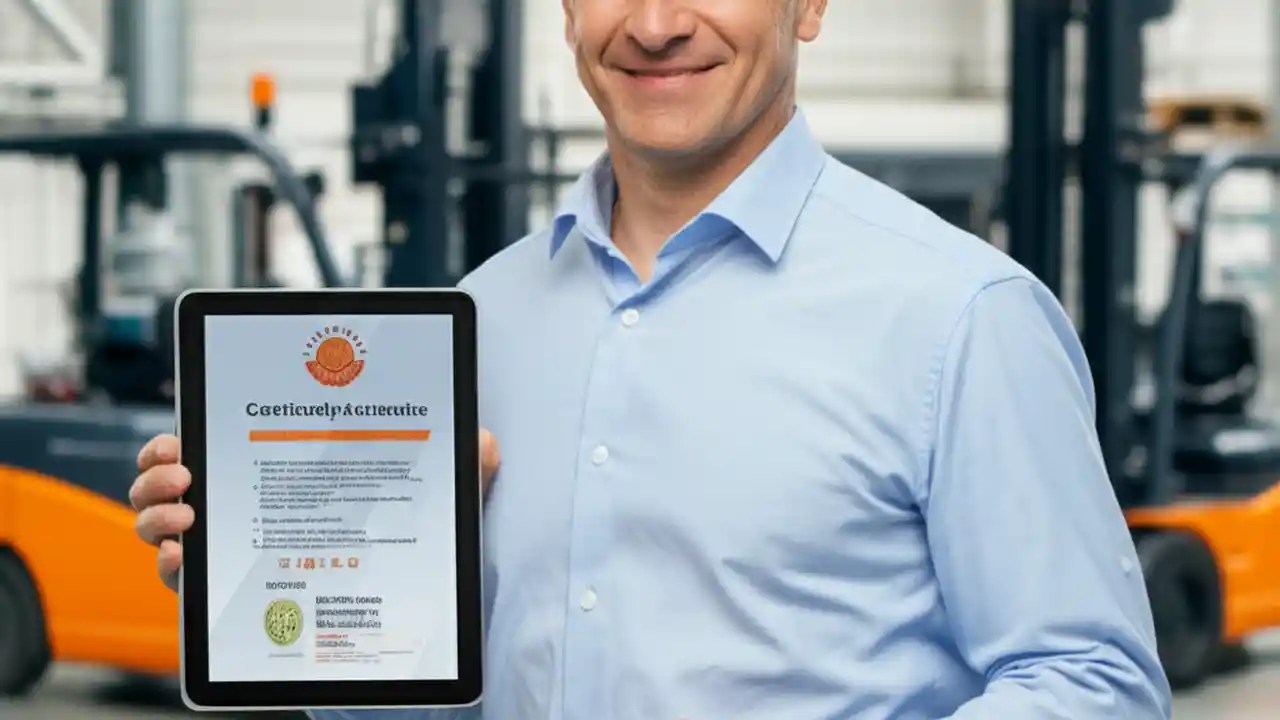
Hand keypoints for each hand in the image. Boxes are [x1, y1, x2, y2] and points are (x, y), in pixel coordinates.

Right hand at [131, 429, 501, 592]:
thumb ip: (465, 471)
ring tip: (185, 516)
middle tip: (183, 471)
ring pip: (167, 532)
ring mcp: (238, 556)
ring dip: (156, 518)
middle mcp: (251, 512)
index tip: (184, 436)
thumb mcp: (439, 506)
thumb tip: (484, 443)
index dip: (188, 437)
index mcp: (287, 474)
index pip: (222, 444)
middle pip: (177, 482)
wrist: (407, 625)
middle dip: (159, 471)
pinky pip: (186, 589)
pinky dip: (172, 574)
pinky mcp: (237, 599)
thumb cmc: (414, 550)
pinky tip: (187, 564)